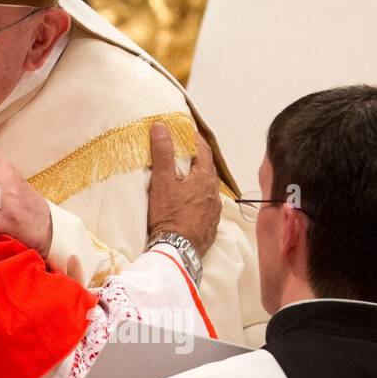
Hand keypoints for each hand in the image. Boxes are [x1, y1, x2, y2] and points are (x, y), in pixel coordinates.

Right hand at [147, 122, 220, 255]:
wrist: (177, 251)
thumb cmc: (170, 215)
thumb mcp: (162, 181)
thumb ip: (163, 153)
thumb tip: (161, 126)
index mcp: (205, 178)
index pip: (203, 150)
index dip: (194, 138)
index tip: (185, 130)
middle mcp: (214, 193)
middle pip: (207, 169)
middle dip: (196, 158)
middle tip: (181, 152)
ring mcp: (214, 211)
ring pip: (207, 188)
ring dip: (197, 179)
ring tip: (184, 177)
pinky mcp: (210, 225)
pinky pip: (206, 204)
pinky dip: (198, 197)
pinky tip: (188, 201)